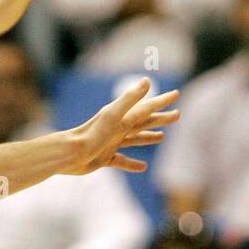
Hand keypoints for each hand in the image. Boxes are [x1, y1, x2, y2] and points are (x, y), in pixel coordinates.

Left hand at [61, 77, 179, 174]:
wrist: (70, 154)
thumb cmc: (91, 134)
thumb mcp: (113, 115)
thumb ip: (130, 99)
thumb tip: (147, 81)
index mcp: (122, 117)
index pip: (147, 107)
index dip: (162, 101)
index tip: (177, 94)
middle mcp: (118, 128)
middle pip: (144, 122)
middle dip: (161, 118)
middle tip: (178, 114)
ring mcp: (111, 143)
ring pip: (135, 139)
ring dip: (149, 136)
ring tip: (162, 137)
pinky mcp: (104, 158)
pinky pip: (123, 161)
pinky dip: (133, 163)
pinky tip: (143, 167)